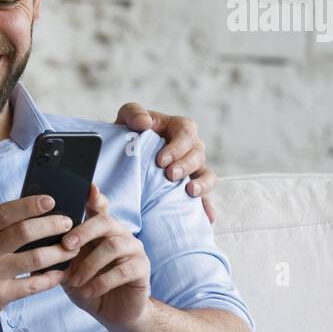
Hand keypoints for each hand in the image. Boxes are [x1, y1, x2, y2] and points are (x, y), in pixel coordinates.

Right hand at [0, 194, 79, 331]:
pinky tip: (60, 274)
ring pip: (35, 258)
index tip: (50, 201)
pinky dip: (50, 278)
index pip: (4, 213)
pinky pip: (33, 285)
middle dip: (51, 225)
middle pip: (23, 232)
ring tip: (71, 248)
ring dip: (58, 252)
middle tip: (69, 223)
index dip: (29, 205)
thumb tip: (26, 211)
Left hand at [61, 184, 151, 331]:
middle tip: (66, 245)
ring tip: (74, 280)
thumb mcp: (68, 270)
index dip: (94, 197)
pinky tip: (88, 291)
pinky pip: (124, 270)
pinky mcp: (142, 269)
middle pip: (106, 221)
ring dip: (90, 264)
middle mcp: (119, 234)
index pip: (98, 207)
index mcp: (100, 230)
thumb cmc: (87, 286)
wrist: (113, 313)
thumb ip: (57, 255)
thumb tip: (31, 245)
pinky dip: (102, 281)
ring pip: (114, 245)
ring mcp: (134, 250)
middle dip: (84, 231)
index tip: (88, 188)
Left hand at [114, 103, 217, 222]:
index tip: (161, 160)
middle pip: (198, 154)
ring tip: (189, 192)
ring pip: (208, 175)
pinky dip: (207, 207)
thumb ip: (133, 113)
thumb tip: (144, 123)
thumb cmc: (129, 134)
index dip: (177, 146)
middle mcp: (190, 148)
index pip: (186, 132)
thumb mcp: (126, 118)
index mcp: (178, 128)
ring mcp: (193, 169)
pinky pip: (205, 198)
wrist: (124, 158)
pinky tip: (207, 218)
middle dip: (186, 165)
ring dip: (202, 184)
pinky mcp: (190, 188)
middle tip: (170, 175)